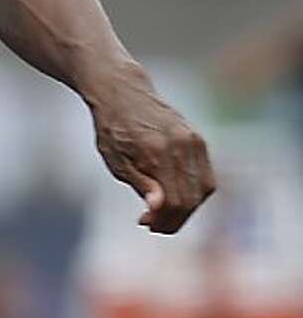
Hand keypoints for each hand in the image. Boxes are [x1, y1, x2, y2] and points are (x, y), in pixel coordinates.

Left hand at [91, 76, 215, 233]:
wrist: (123, 93)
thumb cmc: (113, 128)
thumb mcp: (117, 161)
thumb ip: (141, 184)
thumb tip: (158, 208)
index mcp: (158, 152)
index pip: (174, 201)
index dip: (163, 219)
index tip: (146, 222)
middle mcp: (182, 145)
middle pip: (191, 199)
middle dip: (174, 218)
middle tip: (153, 224)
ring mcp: (194, 141)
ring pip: (203, 189)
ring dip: (186, 208)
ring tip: (163, 213)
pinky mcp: (198, 139)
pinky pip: (205, 175)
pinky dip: (194, 192)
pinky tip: (174, 196)